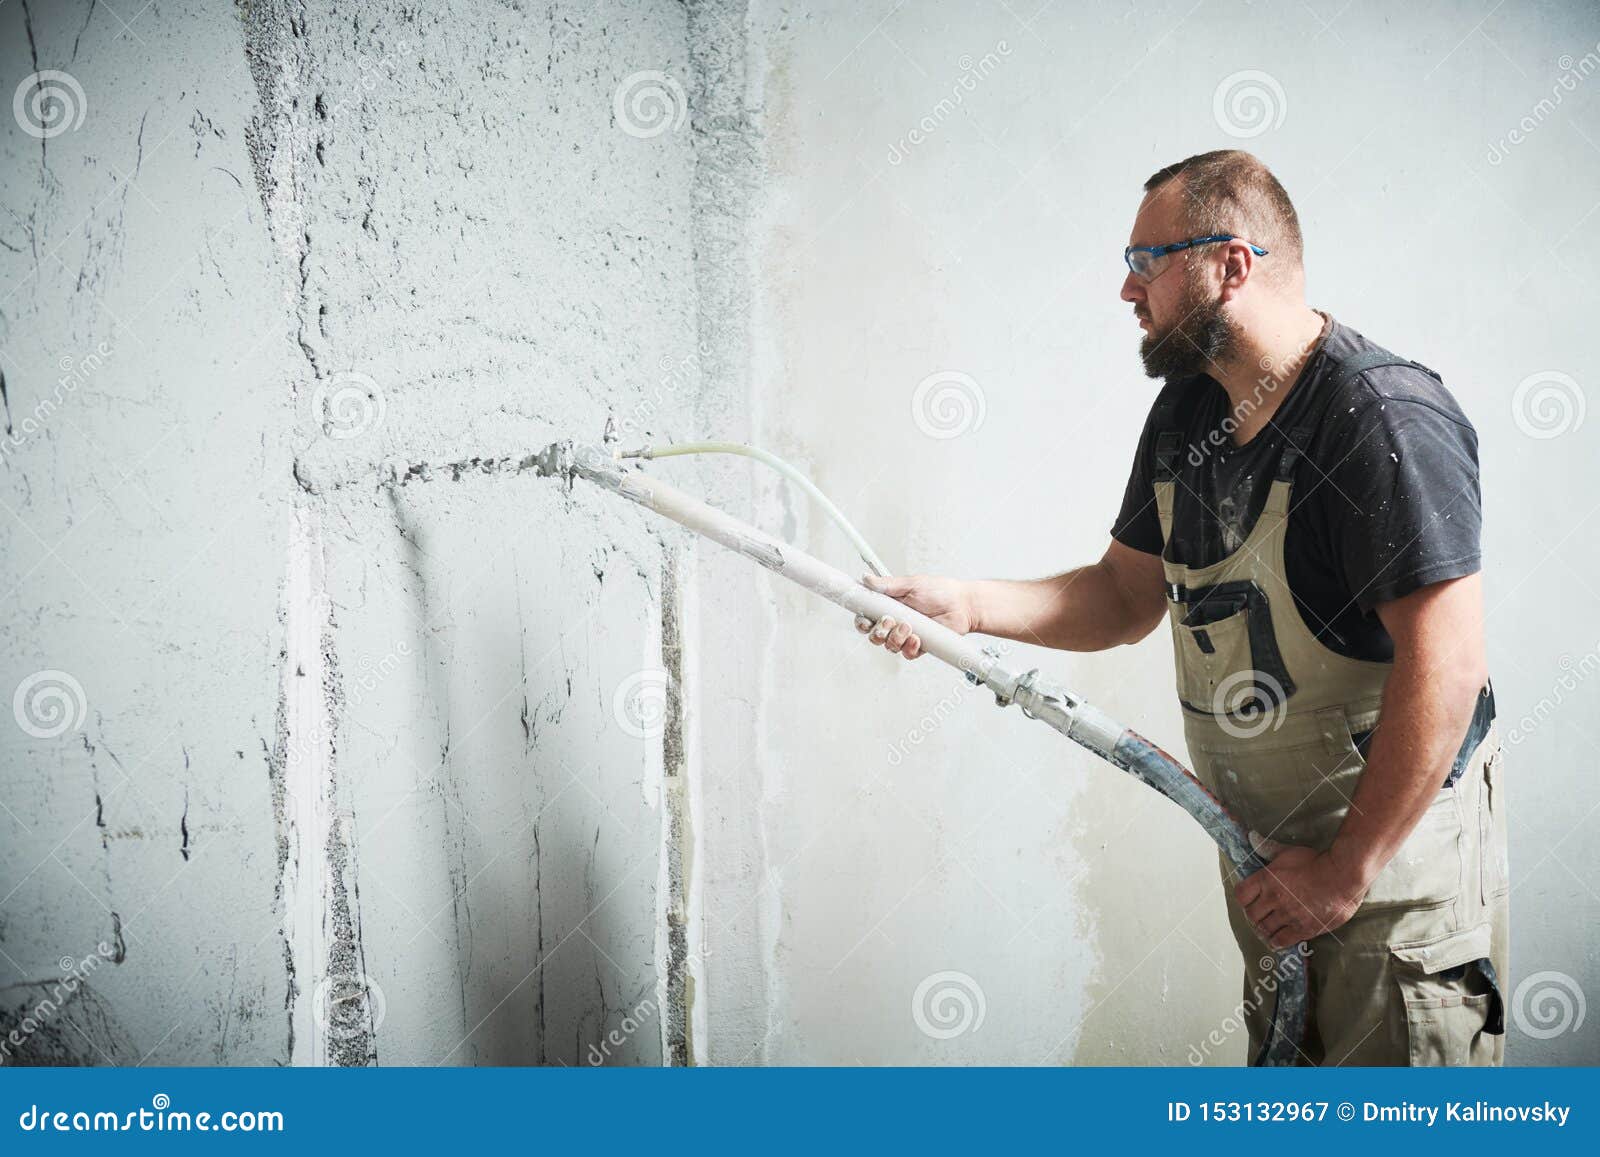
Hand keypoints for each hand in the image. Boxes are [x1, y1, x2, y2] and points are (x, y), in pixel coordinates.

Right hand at [854, 574, 974, 660]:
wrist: (963, 605)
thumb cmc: (940, 591)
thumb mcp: (911, 584)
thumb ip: (887, 585)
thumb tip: (866, 579)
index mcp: (890, 606)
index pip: (867, 617)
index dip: (862, 622)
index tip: (865, 620)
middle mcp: (896, 621)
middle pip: (874, 635)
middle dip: (878, 631)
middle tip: (890, 621)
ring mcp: (906, 635)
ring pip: (889, 645)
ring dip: (896, 637)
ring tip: (909, 626)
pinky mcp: (919, 646)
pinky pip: (906, 653)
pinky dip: (910, 647)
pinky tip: (918, 637)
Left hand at [1234, 844, 1367, 948]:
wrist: (1343, 876)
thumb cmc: (1317, 861)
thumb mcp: (1288, 851)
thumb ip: (1268, 848)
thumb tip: (1251, 837)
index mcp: (1267, 879)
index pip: (1241, 895)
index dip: (1243, 898)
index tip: (1248, 899)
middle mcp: (1274, 899)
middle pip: (1251, 915)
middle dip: (1253, 915)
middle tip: (1259, 914)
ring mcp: (1288, 915)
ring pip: (1265, 929)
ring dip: (1263, 929)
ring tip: (1267, 927)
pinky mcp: (1304, 928)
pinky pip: (1282, 940)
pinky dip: (1276, 942)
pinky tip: (1276, 941)